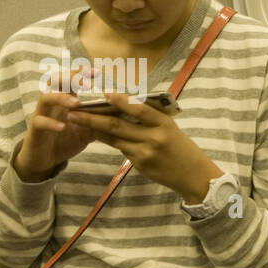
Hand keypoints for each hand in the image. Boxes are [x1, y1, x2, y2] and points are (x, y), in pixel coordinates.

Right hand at [14, 65, 97, 180]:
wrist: (45, 160)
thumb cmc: (65, 140)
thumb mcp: (87, 130)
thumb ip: (100, 120)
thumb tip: (122, 114)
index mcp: (64, 100)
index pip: (70, 79)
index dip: (81, 72)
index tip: (97, 72)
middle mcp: (52, 103)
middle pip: (54, 80)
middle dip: (70, 78)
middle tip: (87, 84)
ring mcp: (42, 114)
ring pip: (45, 98)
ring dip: (61, 98)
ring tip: (76, 103)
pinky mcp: (35, 130)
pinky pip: (39, 122)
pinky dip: (50, 123)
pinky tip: (62, 126)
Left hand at [66, 91, 221, 201]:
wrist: (194, 175)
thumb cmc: (182, 148)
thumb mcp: (170, 128)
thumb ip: (150, 118)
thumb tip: (122, 104)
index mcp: (164, 123)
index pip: (138, 109)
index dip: (120, 100)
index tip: (102, 92)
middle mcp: (154, 137)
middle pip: (117, 124)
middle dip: (92, 116)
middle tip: (73, 109)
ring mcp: (145, 152)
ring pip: (114, 137)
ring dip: (93, 128)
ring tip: (76, 120)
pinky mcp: (140, 164)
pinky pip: (120, 149)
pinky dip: (107, 140)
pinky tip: (94, 135)